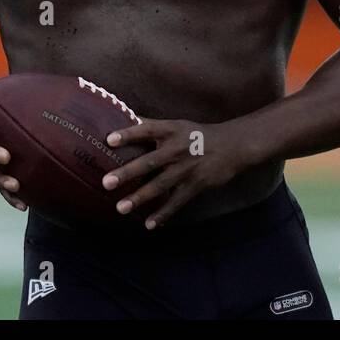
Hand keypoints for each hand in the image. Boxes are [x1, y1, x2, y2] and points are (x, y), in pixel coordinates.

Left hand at [102, 119, 251, 229]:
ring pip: (160, 185)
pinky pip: (177, 202)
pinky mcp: (196, 185)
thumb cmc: (196, 135)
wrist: (232, 146)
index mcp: (171, 130)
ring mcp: (187, 168)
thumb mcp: (176, 125)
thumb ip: (150, 125)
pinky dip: (163, 213)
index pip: (147, 130)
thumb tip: (122, 115)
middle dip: (128, 172)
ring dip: (140, 197)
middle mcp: (177, 149)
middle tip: (107, 182)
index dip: (129, 133)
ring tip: (120, 208)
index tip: (109, 139)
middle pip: (149, 161)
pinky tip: (149, 224)